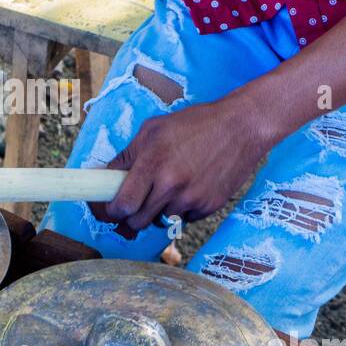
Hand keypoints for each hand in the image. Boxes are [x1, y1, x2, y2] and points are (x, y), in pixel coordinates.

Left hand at [91, 97, 274, 235]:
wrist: (242, 126)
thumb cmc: (195, 123)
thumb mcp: (153, 129)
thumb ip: (127, 156)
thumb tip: (103, 176)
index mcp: (153, 163)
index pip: (122, 205)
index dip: (110, 212)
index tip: (108, 209)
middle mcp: (172, 185)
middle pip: (137, 222)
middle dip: (130, 216)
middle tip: (133, 203)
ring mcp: (192, 199)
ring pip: (161, 221)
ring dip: (158, 210)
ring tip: (170, 184)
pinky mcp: (209, 207)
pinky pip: (184, 219)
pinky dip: (182, 208)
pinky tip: (191, 185)